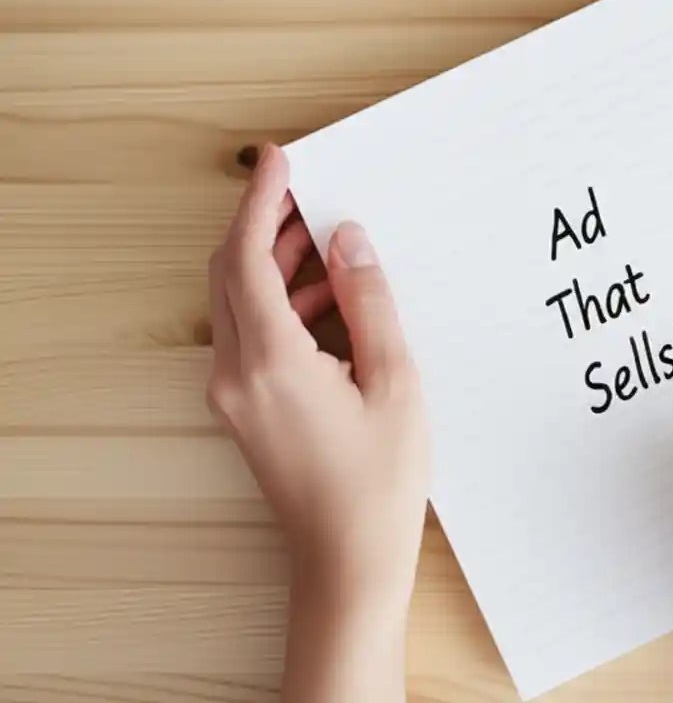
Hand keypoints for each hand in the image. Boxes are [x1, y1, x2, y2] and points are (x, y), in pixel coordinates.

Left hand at [206, 143, 428, 701]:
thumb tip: (350, 243)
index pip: (247, 258)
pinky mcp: (246, 409)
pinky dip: (279, 304)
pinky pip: (251, 336)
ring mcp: (235, 395)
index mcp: (272, 363)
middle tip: (309, 192)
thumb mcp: (394, 384)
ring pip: (238, 304)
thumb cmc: (379, 483)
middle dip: (265, 226)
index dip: (260, 202)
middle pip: (230, 274)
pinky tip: (328, 300)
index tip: (278, 161)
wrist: (348, 560)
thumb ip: (369, 304)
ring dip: (275, 265)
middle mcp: (237, 375)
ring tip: (330, 241)